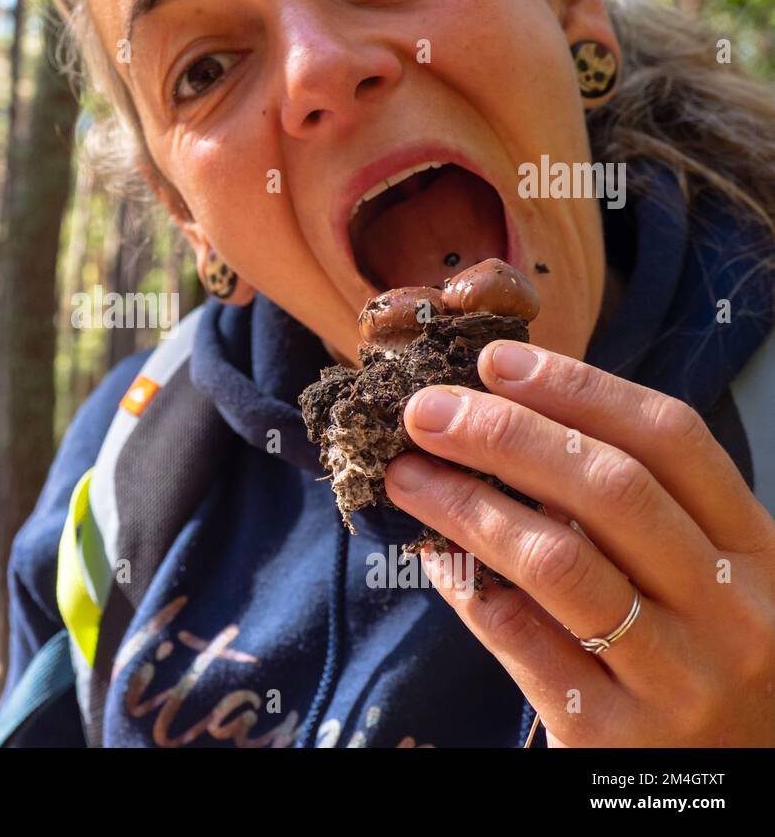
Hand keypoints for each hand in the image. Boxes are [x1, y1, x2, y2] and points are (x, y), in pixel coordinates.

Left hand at [383, 340, 774, 746]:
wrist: (733, 783)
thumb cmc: (700, 659)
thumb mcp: (699, 578)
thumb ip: (632, 509)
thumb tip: (507, 417)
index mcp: (758, 551)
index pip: (670, 439)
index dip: (578, 388)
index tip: (494, 361)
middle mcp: (731, 609)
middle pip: (610, 489)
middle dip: (505, 435)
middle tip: (425, 410)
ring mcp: (678, 677)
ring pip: (556, 561)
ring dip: (466, 504)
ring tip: (405, 475)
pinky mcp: (614, 734)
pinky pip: (518, 637)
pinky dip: (463, 584)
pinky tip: (429, 554)